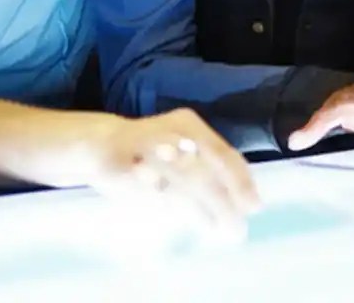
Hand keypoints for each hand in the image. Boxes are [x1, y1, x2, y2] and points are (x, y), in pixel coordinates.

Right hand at [88, 109, 261, 234]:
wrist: (100, 142)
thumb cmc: (151, 150)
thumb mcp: (184, 147)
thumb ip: (211, 169)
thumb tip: (247, 201)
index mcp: (189, 124)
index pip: (222, 153)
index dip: (241, 181)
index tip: (254, 207)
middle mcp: (170, 132)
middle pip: (204, 171)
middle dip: (224, 203)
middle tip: (238, 228)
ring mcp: (145, 149)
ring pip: (181, 183)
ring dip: (203, 211)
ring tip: (218, 229)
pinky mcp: (124, 168)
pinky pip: (152, 191)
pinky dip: (173, 207)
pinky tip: (192, 220)